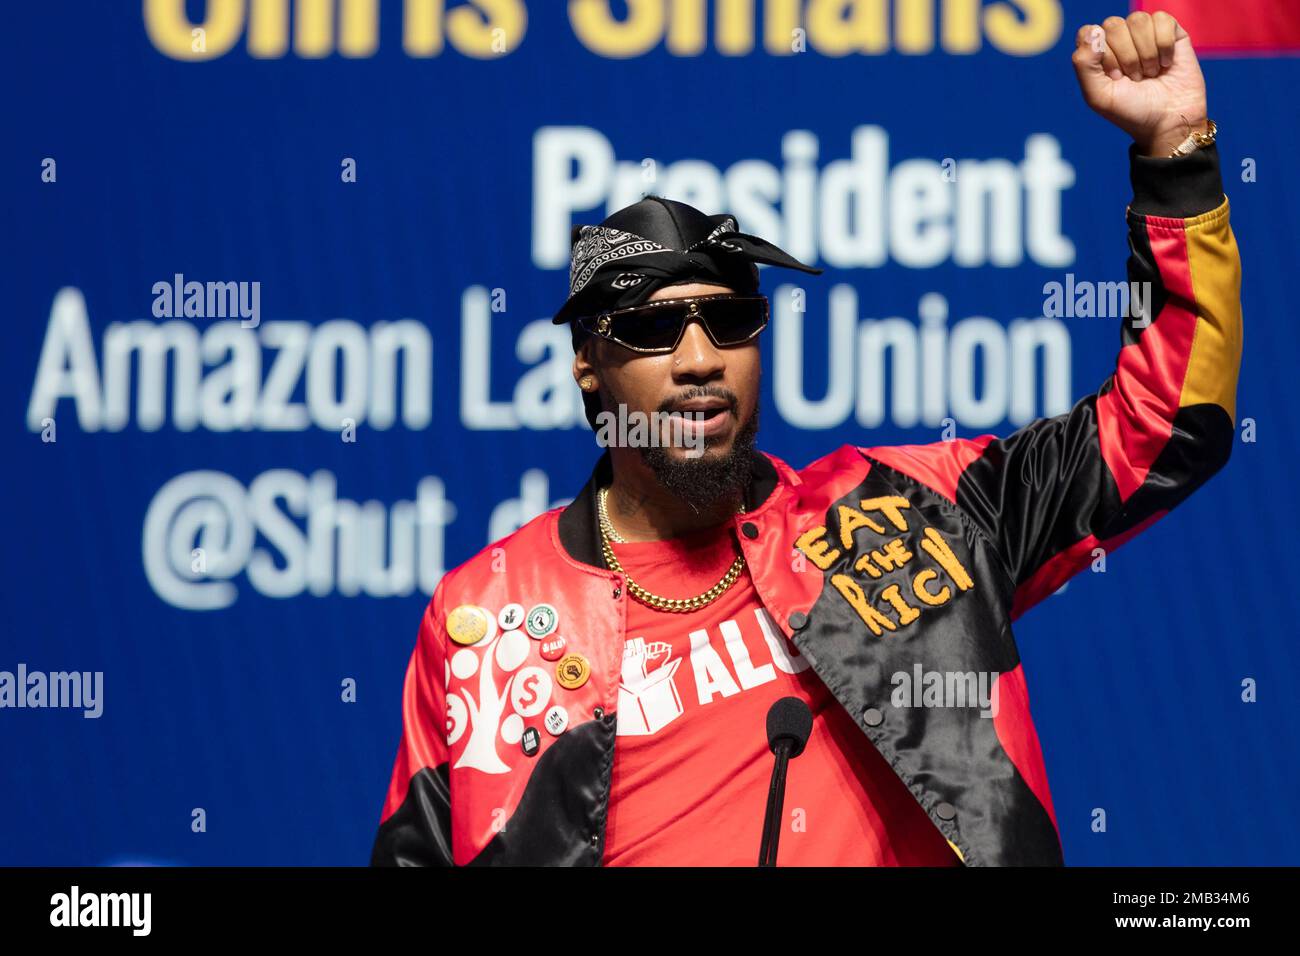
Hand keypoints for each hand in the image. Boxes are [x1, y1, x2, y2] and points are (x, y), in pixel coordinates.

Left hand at [1072, 11, 1207, 156]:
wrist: (1167, 121)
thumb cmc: (1131, 111)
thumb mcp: (1098, 95)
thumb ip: (1084, 64)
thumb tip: (1094, 30)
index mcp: (1098, 53)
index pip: (1089, 32)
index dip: (1102, 55)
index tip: (1114, 77)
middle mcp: (1119, 40)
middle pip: (1113, 25)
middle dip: (1125, 57)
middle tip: (1135, 79)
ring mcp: (1145, 34)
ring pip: (1138, 20)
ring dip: (1146, 53)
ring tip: (1150, 73)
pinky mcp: (1171, 32)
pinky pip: (1162, 19)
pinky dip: (1164, 45)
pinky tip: (1166, 63)